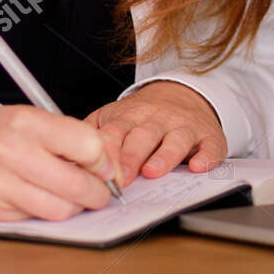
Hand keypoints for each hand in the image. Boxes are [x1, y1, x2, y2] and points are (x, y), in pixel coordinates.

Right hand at [0, 104, 121, 220]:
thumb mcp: (32, 120)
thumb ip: (69, 138)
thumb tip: (107, 166)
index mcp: (25, 121)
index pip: (85, 144)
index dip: (103, 161)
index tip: (105, 167)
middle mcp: (8, 151)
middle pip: (76, 183)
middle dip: (97, 192)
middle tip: (100, 192)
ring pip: (58, 209)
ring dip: (74, 207)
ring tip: (73, 197)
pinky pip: (34, 220)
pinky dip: (45, 213)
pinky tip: (43, 200)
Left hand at [85, 80, 226, 184]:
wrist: (183, 95)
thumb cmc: (142, 116)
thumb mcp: (112, 117)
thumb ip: (92, 133)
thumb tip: (65, 156)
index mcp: (128, 117)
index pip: (113, 134)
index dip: (106, 153)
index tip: (97, 172)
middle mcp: (156, 120)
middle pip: (142, 137)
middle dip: (131, 157)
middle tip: (123, 179)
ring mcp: (183, 127)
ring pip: (174, 140)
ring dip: (164, 156)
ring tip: (154, 171)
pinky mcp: (208, 136)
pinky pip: (209, 146)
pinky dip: (206, 157)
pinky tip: (198, 166)